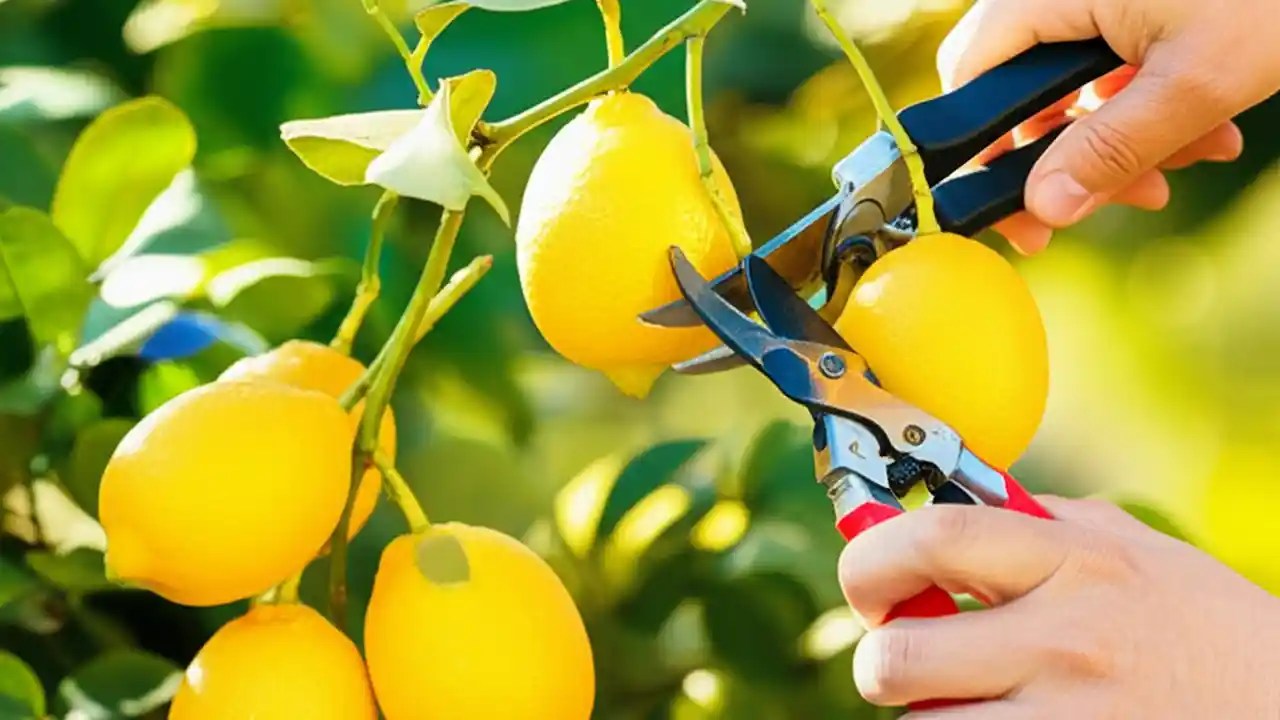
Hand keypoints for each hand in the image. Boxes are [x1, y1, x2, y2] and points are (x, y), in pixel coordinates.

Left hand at [839, 496, 1279, 717]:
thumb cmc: (1204, 626)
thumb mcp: (1131, 550)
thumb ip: (1039, 527)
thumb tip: (943, 506)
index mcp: (1077, 560)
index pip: (934, 536)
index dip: (871, 559)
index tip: (869, 582)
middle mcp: (1067, 639)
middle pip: (897, 657)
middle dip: (882, 660)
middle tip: (907, 657)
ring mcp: (1070, 718)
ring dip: (928, 714)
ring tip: (970, 701)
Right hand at [938, 0, 1279, 253]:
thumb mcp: (1195, 83)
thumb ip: (1112, 149)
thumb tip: (1046, 209)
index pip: (971, 76)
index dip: (987, 149)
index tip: (1020, 208)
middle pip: (1019, 89)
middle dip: (1069, 155)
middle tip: (1107, 202)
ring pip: (1070, 85)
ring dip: (1120, 140)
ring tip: (1186, 163)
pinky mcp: (1127, 4)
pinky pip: (1109, 65)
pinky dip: (1145, 106)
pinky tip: (1203, 132)